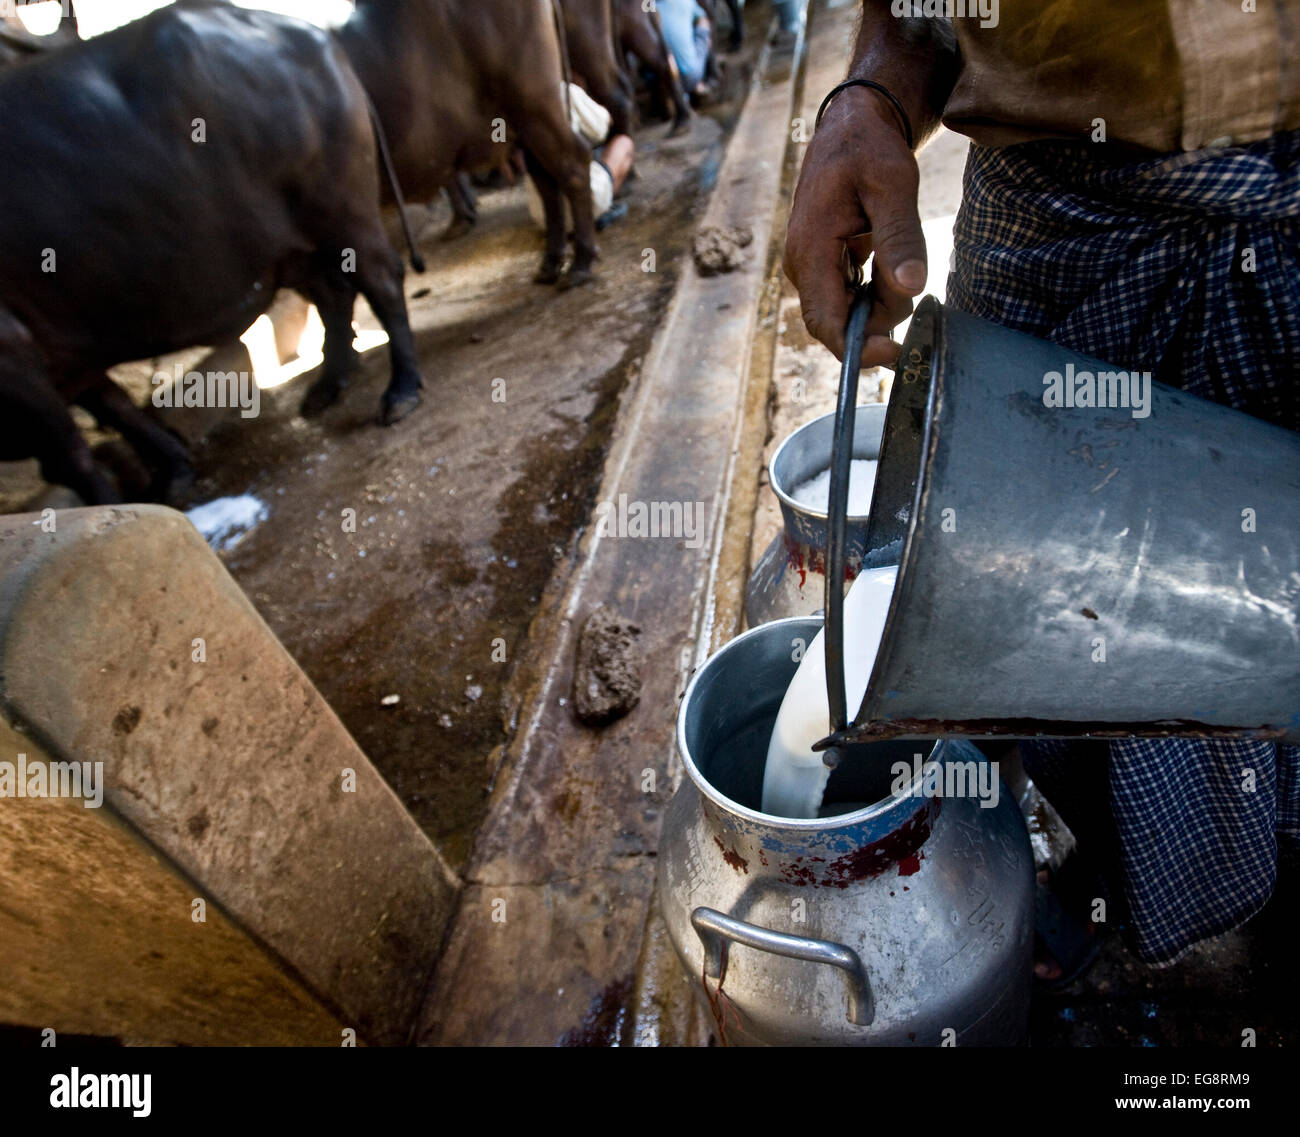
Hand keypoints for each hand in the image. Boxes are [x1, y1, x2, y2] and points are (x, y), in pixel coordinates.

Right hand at [783, 85, 928, 366]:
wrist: (852, 126)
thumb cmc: (869, 149)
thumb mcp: (893, 185)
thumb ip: (900, 237)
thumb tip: (912, 288)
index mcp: (810, 250)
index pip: (825, 322)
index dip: (856, 348)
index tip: (893, 352)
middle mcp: (802, 265)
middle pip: (838, 323)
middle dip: (878, 320)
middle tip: (912, 282)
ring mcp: (811, 267)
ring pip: (846, 312)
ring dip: (881, 304)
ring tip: (901, 260)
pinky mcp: (824, 266)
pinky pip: (849, 297)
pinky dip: (876, 293)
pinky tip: (892, 265)